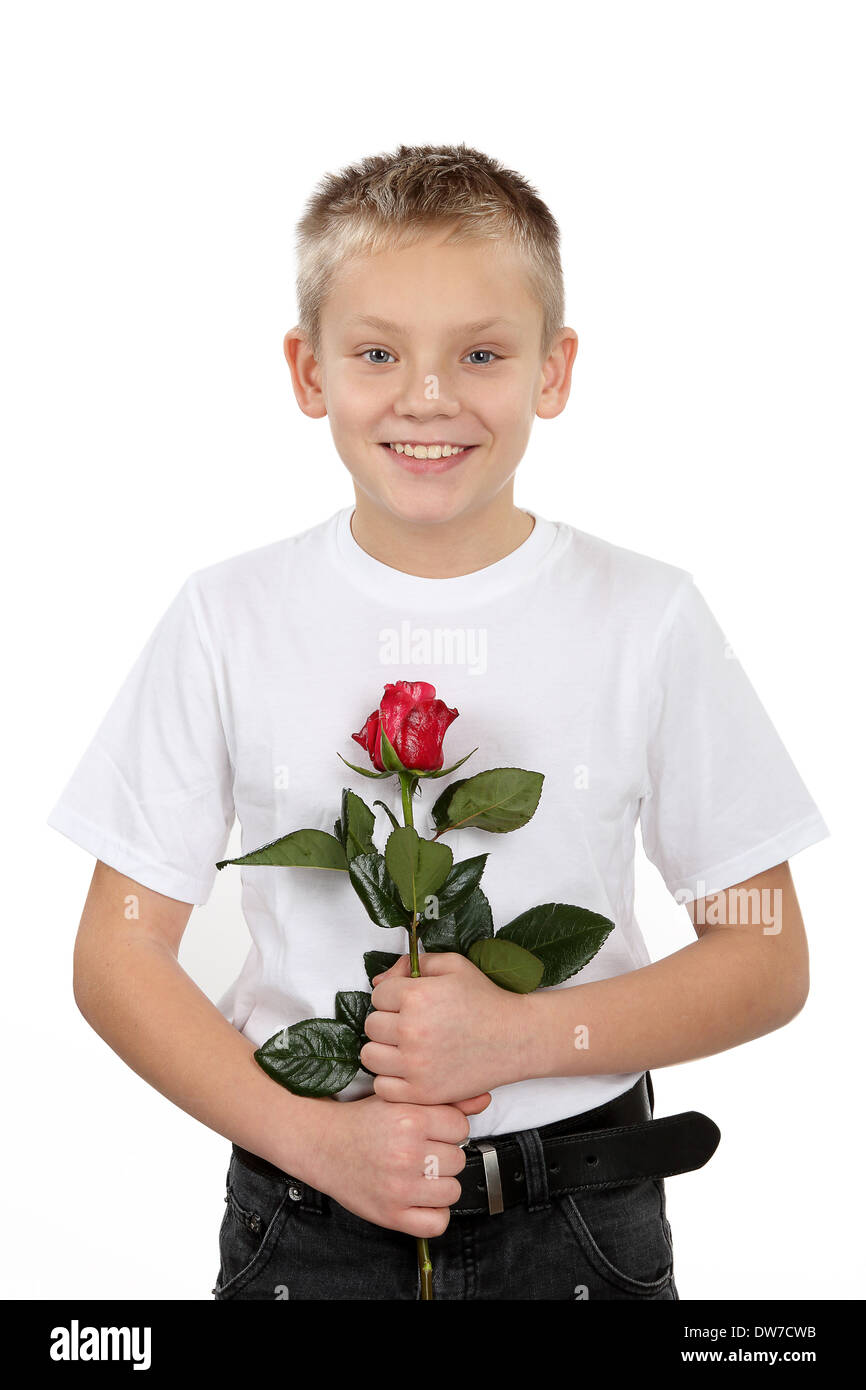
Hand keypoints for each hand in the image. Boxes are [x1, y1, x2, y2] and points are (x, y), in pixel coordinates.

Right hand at [313, 1091, 490, 1237]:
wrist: (323, 1145)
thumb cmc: (364, 1121)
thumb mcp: (400, 1101)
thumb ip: (445, 1101)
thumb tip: (485, 1099)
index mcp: (409, 1119)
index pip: (460, 1126)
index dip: (448, 1128)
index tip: (433, 1130)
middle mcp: (406, 1153)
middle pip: (458, 1159)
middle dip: (444, 1155)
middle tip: (423, 1152)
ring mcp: (399, 1187)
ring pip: (453, 1190)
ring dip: (441, 1184)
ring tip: (421, 1174)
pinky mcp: (391, 1215)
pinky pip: (437, 1223)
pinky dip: (434, 1214)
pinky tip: (421, 1198)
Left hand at [362, 952, 532, 1104]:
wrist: (516, 1038)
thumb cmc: (485, 999)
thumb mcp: (453, 965)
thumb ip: (413, 963)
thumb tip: (378, 982)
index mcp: (416, 995)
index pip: (378, 995)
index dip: (393, 997)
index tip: (412, 1003)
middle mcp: (411, 1030)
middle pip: (371, 1026)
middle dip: (388, 1022)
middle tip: (412, 1025)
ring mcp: (416, 1064)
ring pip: (370, 1056)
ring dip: (384, 1050)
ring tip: (406, 1047)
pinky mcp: (423, 1092)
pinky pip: (383, 1087)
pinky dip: (391, 1079)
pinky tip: (409, 1069)